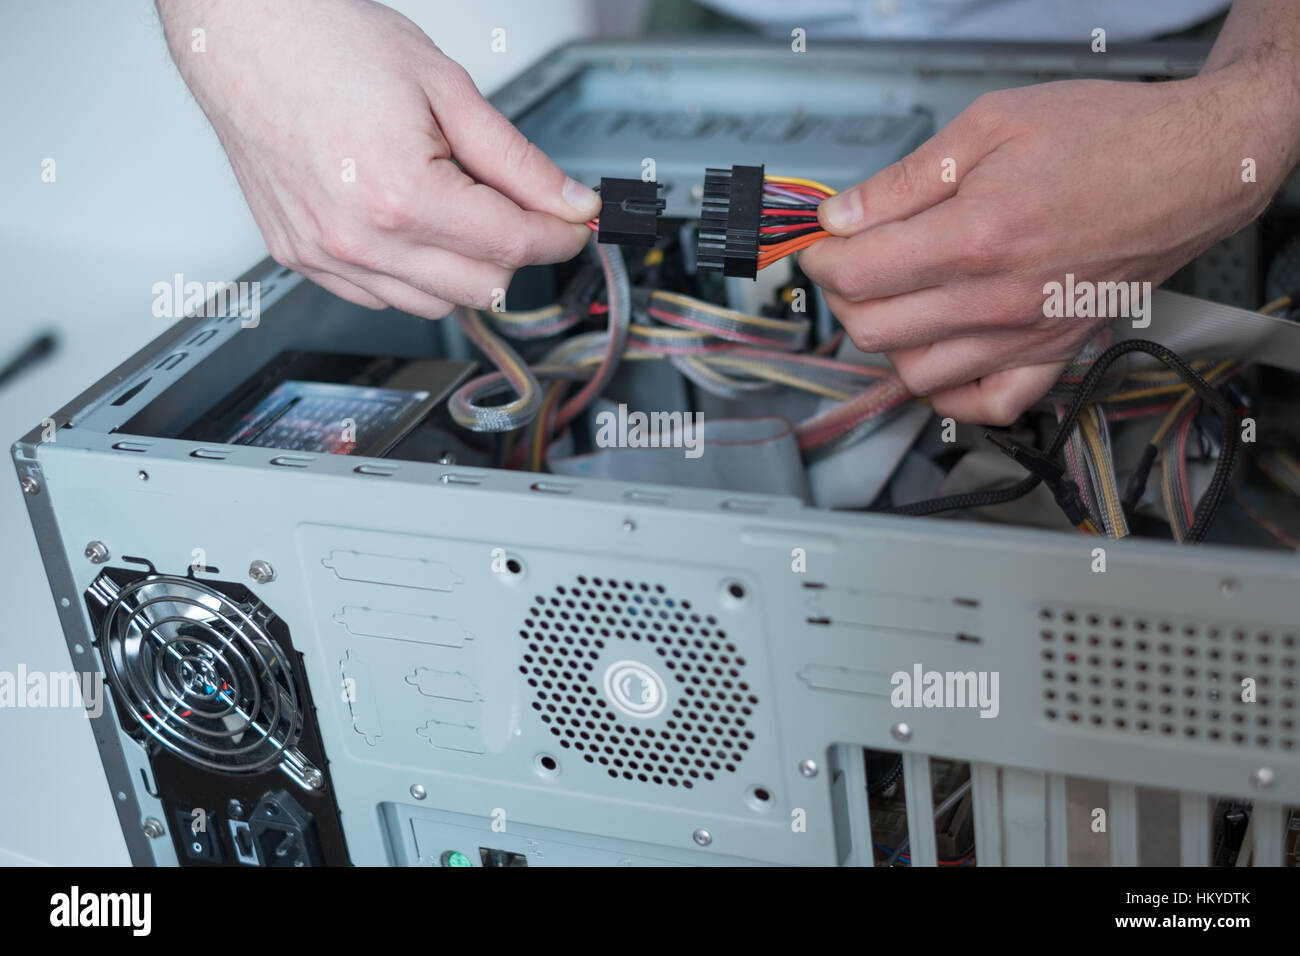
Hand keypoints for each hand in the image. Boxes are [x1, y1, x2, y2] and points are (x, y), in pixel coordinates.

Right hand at [156, 0, 598, 317]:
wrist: (243, 33)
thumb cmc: (328, 44)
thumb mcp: (446, 89)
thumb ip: (517, 160)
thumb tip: (568, 201)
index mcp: (400, 196)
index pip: (513, 246)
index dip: (560, 236)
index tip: (575, 224)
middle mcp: (358, 239)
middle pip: (480, 288)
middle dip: (516, 252)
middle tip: (521, 209)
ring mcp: (325, 256)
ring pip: (434, 304)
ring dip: (463, 268)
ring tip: (455, 204)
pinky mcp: (301, 258)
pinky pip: (382, 298)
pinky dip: (413, 274)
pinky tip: (410, 223)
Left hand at [800, 67, 1297, 423]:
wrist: (1191, 167)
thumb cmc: (1107, 139)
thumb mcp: (992, 125)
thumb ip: (906, 179)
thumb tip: (843, 215)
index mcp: (976, 236)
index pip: (858, 273)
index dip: (822, 257)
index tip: (820, 242)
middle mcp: (998, 299)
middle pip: (874, 330)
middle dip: (843, 296)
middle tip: (849, 264)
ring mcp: (1025, 336)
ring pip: (914, 373)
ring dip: (886, 340)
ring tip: (892, 299)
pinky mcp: (1052, 354)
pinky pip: (986, 405)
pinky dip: (948, 394)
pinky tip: (937, 359)